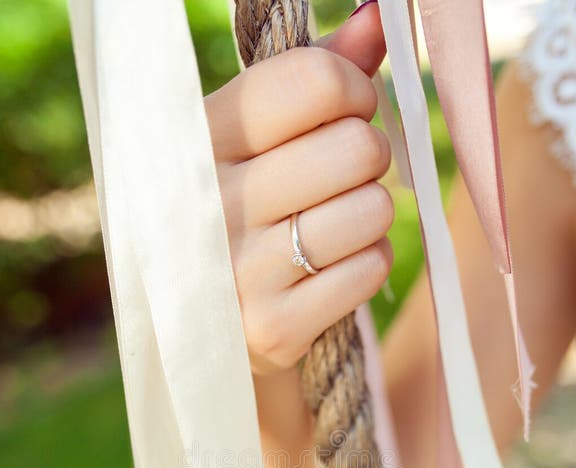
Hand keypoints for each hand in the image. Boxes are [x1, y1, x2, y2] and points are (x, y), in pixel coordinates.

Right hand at [205, 1, 392, 374]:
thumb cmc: (242, 210)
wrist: (207, 324)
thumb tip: (378, 16)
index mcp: (198, 137)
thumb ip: (314, 73)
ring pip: (372, 211)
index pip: (315, 80)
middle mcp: (209, 202)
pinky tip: (330, 269)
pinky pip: (370, 270)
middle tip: (341, 178)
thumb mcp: (255, 137)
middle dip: (367, 158)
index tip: (344, 113)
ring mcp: (238, 273)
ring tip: (333, 226)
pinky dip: (367, 264)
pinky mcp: (272, 329)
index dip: (354, 91)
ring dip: (370, 215)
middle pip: (357, 147)